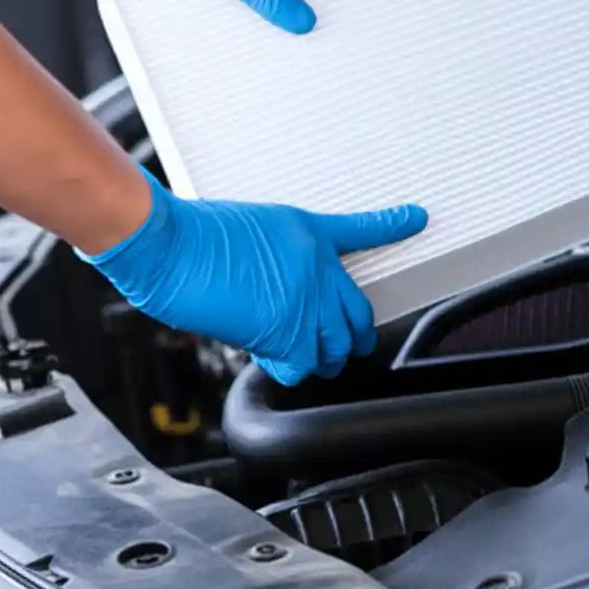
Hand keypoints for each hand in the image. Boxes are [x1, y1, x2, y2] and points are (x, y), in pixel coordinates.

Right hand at [77, 169, 427, 385]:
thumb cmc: (197, 237)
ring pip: (335, 348)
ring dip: (324, 357)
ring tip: (308, 357)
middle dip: (355, 334)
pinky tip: (275, 361)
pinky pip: (301, 367)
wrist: (173, 249)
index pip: (364, 230)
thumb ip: (282, 258)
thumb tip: (286, 285)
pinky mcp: (282, 334)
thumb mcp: (252, 229)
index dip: (394, 224)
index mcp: (310, 235)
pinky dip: (290, 370)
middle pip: (357, 313)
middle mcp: (316, 271)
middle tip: (349, 341)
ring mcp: (303, 304)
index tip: (415, 218)